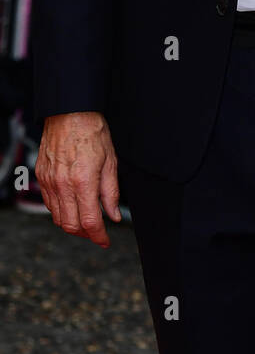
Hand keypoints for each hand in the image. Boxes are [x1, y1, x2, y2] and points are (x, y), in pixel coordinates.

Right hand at [34, 111, 121, 248]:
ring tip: (86, 219)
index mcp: (83, 181)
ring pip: (58, 217)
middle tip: (97, 232)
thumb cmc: (92, 132)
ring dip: (72, 224)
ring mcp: (49, 181)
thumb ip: (111, 192)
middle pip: (70, 225)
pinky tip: (73, 205)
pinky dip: (61, 211)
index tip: (105, 240)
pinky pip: (49, 203)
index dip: (98, 236)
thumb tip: (113, 215)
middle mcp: (63, 184)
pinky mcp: (42, 176)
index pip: (89, 222)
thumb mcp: (111, 161)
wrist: (69, 113)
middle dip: (85, 234)